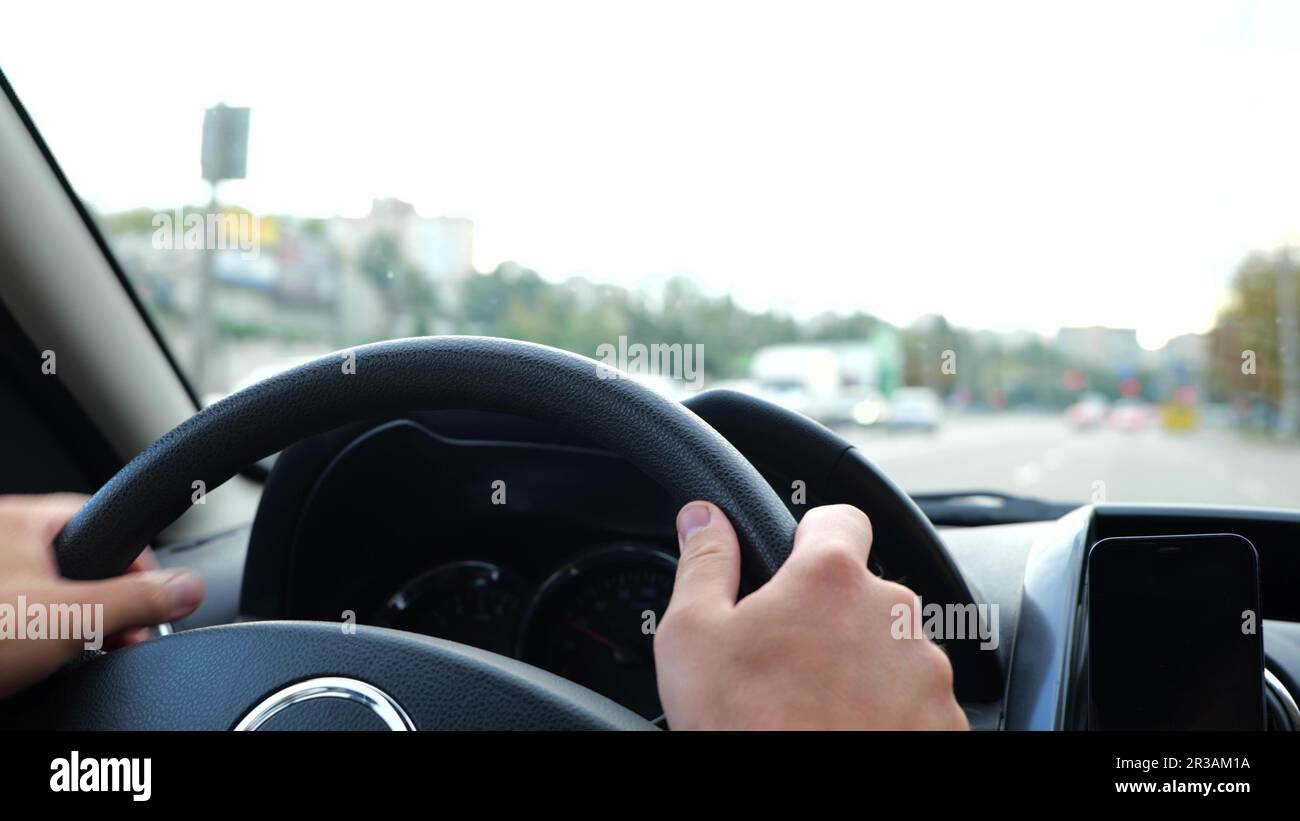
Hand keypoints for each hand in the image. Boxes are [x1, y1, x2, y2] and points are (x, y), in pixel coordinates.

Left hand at [0, 493, 203, 698]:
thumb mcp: (67, 619)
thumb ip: (135, 600)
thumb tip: (188, 587)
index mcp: (19, 519)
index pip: (101, 520)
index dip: (136, 561)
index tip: (149, 600)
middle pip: (71, 558)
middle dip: (98, 599)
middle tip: (112, 636)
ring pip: (38, 588)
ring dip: (61, 620)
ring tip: (65, 651)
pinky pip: (11, 613)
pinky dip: (25, 634)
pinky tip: (26, 659)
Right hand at [654, 501, 968, 729]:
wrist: (803, 813)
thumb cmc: (749, 729)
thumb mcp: (693, 639)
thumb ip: (704, 563)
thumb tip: (704, 519)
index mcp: (832, 578)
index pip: (839, 518)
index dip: (811, 536)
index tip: (792, 563)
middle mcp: (893, 614)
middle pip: (862, 593)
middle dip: (828, 617)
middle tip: (785, 661)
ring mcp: (927, 671)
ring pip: (890, 649)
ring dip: (860, 667)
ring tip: (811, 708)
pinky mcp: (945, 722)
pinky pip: (915, 701)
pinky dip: (886, 713)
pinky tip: (844, 732)